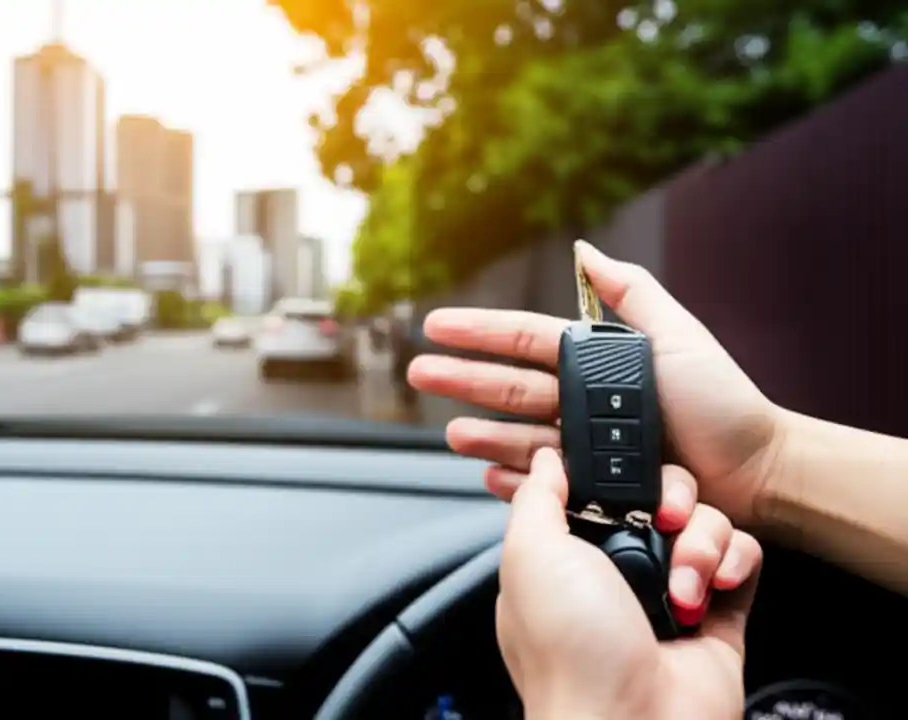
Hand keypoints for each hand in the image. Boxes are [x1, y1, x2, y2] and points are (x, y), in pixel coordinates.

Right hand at [407, 240, 783, 526]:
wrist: (759, 472)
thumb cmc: (723, 402)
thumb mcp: (678, 336)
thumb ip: (630, 294)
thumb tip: (583, 251)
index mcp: (597, 362)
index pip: (525, 341)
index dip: (479, 332)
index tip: (435, 326)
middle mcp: (584, 403)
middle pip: (510, 388)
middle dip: (462, 380)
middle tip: (418, 374)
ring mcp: (587, 446)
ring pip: (520, 437)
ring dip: (483, 435)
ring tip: (450, 434)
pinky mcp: (596, 488)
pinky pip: (545, 484)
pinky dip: (516, 482)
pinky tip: (489, 477)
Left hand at [499, 448, 761, 719]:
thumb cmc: (570, 652)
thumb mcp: (529, 555)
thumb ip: (536, 498)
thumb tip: (545, 458)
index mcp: (564, 559)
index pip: (598, 493)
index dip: (617, 476)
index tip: (630, 467)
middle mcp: (616, 576)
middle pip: (660, 500)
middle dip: (670, 501)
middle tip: (662, 521)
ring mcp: (669, 596)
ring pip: (703, 525)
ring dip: (700, 542)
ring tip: (680, 585)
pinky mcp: (718, 618)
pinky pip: (741, 562)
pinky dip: (733, 563)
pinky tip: (711, 588)